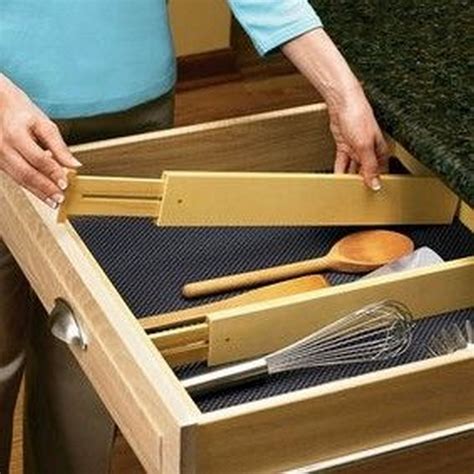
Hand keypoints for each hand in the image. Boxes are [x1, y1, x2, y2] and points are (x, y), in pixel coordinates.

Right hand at [0, 74, 80, 207]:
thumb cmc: (19, 110)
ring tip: (53, 201)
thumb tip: (75, 164)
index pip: (38, 158)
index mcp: (15, 134)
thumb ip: (59, 145)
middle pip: (26, 173)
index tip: (65, 183)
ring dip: (38, 192)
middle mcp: (2, 146)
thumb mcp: (42, 122)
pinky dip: (30, 186)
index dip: (53, 172)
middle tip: (60, 199)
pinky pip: (14, 177)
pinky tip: (42, 191)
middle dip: (45, 188)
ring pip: (19, 179)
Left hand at [329, 87, 387, 189]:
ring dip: (349, 178)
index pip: (381, 172)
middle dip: (361, 182)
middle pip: (366, 172)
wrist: (343, 103)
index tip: (372, 196)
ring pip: (353, 169)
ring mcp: (356, 149)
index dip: (377, 183)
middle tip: (356, 197)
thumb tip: (375, 184)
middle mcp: (369, 151)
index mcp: (380, 150)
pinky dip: (339, 170)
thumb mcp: (365, 146)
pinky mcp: (344, 146)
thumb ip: (370, 167)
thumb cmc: (359, 116)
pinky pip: (342, 163)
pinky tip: (337, 179)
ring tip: (345, 190)